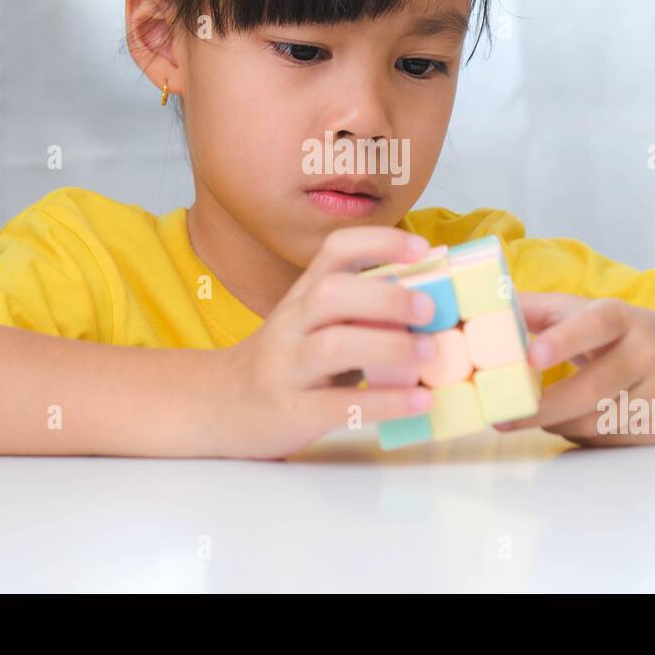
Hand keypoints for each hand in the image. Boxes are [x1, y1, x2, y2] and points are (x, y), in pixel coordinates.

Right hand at [214, 226, 439, 458]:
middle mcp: (293, 323)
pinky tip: (418, 401)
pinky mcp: (292, 412)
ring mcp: (289, 367)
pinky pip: (337, 406)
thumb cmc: (288, 360)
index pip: (335, 250)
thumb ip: (364, 306)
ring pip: (332, 346)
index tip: (422, 248)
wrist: (221, 404)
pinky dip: (383, 403)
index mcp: (304, 295)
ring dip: (388, 346)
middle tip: (430, 308)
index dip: (379, 242)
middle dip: (386, 295)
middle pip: (331, 293)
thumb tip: (434, 286)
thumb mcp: (316, 322)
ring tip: (428, 353)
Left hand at [496, 292, 654, 445]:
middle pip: (590, 389)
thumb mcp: (582, 310)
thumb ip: (534, 308)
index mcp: (621, 318)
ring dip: (556, 423)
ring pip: (594, 422)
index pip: (594, 325)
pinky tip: (571, 422)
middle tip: (501, 417)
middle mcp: (647, 353)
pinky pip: (607, 441)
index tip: (532, 357)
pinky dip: (579, 435)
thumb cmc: (618, 333)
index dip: (564, 340)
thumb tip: (488, 305)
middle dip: (540, 408)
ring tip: (536, 415)